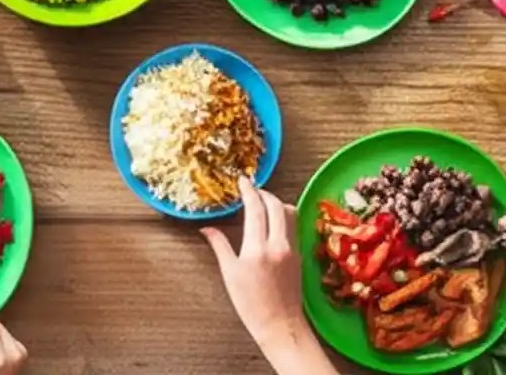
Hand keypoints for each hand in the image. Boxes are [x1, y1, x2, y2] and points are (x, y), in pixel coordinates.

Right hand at [202, 179, 303, 347]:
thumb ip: (220, 246)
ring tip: (264, 202)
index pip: (255, 209)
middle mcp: (278, 245)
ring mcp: (291, 249)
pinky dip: (284, 216)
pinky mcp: (299, 255)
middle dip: (264, 193)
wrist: (280, 325)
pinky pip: (293, 226)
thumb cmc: (251, 304)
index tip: (242, 181)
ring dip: (277, 202)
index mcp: (257, 249)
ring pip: (289, 213)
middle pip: (276, 205)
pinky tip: (274, 220)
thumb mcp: (230, 274)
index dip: (248, 191)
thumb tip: (206, 228)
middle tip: (252, 189)